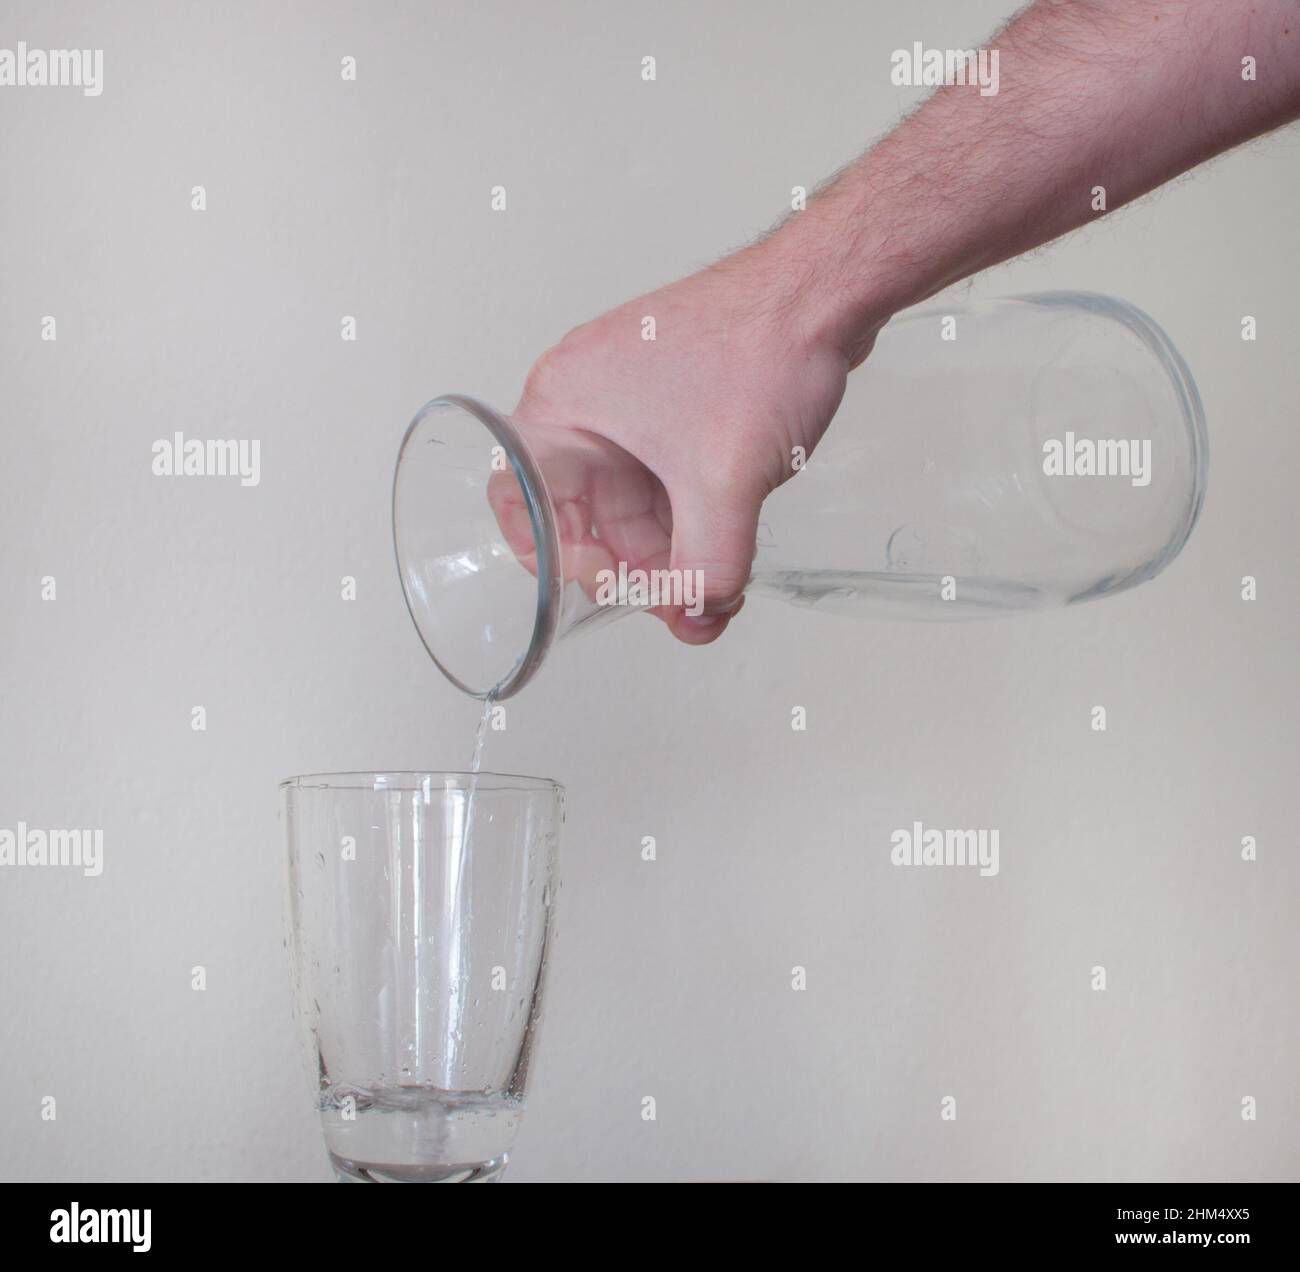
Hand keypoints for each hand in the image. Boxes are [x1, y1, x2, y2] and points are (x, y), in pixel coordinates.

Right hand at [511, 245, 858, 643]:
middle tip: (681, 604)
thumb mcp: (724, 480)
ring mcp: (632, 406)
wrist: (824, 294)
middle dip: (635, 568)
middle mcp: (587, 402)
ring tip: (715, 591)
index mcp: (565, 403)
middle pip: (584, 514)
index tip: (612, 586)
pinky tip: (723, 557)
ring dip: (670, 554)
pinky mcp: (674, 410)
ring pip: (630, 506)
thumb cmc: (761, 344)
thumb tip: (699, 611)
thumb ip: (708, 565)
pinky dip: (690, 524)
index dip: (557, 557)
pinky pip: (665, 485)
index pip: (520, 501)